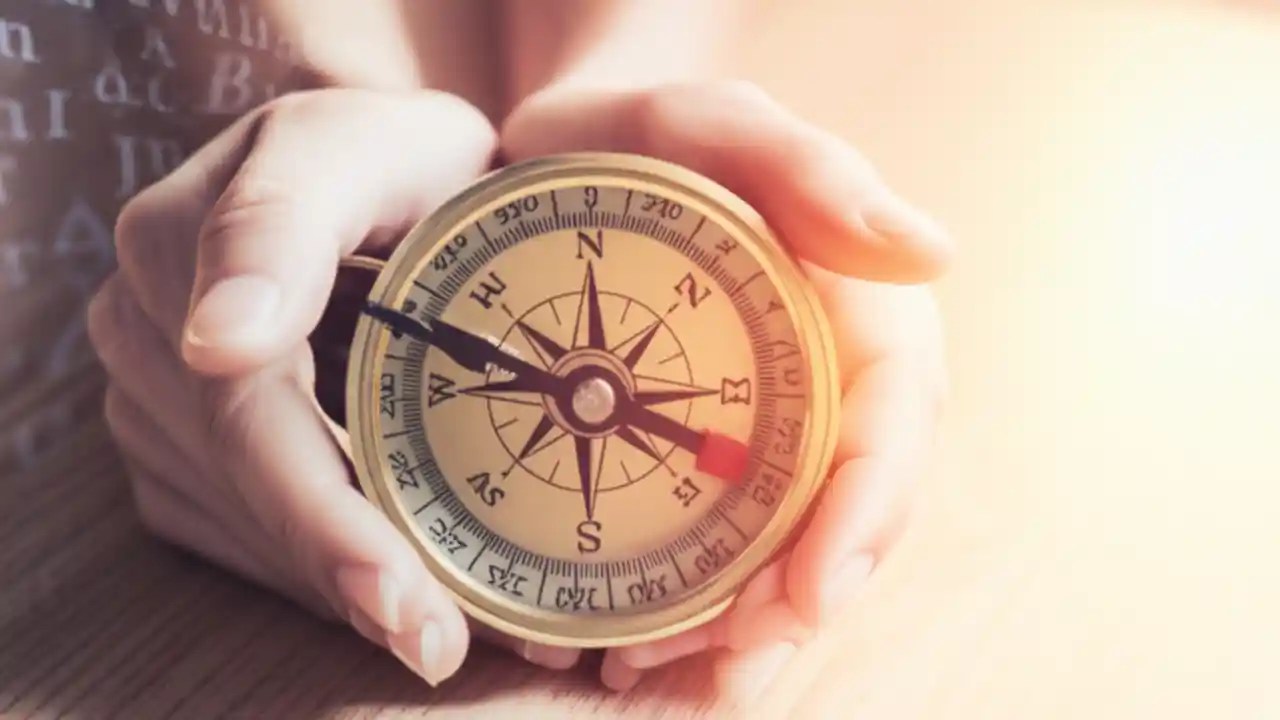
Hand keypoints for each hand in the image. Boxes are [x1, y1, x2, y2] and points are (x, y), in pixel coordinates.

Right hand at [87, 88, 582, 686]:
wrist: (376, 173)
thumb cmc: (392, 156)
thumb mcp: (361, 148)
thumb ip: (284, 220)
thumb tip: (219, 343)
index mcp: (179, 248)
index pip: (251, 409)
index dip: (322, 514)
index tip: (393, 592)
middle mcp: (145, 330)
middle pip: (248, 482)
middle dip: (346, 574)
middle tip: (437, 645)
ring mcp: (149, 394)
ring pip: (239, 522)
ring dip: (336, 588)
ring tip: (436, 631)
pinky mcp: (168, 441)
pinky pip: (228, 534)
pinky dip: (311, 571)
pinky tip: (377, 589)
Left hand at [500, 81, 950, 693]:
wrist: (562, 163)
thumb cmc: (640, 135)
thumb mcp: (707, 125)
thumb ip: (806, 171)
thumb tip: (931, 253)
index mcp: (855, 311)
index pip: (893, 425)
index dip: (865, 517)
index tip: (811, 595)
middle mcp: (827, 383)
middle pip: (844, 515)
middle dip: (792, 604)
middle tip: (717, 661)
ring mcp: (769, 428)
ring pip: (783, 553)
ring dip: (736, 637)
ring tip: (654, 675)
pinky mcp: (707, 457)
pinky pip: (716, 549)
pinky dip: (684, 616)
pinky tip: (626, 653)